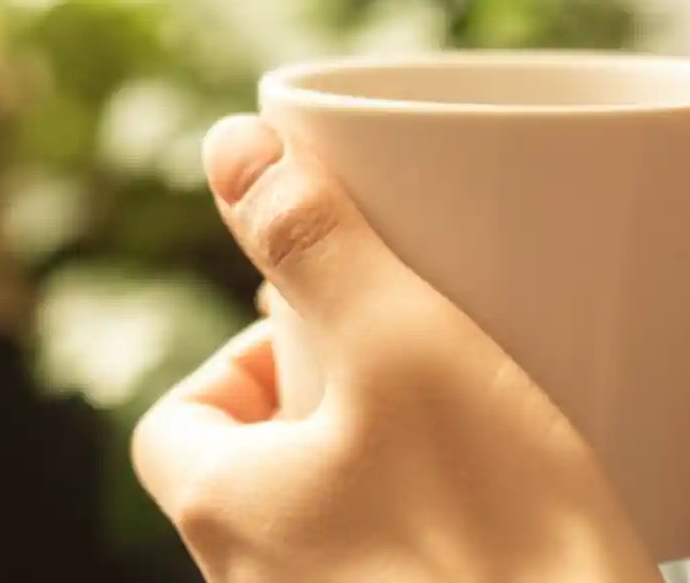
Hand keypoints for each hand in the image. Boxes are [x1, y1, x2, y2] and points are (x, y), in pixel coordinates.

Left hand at [131, 115, 659, 582]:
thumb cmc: (496, 546)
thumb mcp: (404, 354)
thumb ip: (316, 244)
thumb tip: (231, 147)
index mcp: (229, 519)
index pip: (174, 422)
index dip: (236, 360)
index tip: (323, 332)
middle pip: (260, 464)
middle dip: (330, 396)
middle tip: (417, 357)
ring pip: (334, 514)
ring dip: (389, 452)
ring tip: (476, 416)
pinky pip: (395, 560)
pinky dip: (437, 513)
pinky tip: (514, 495)